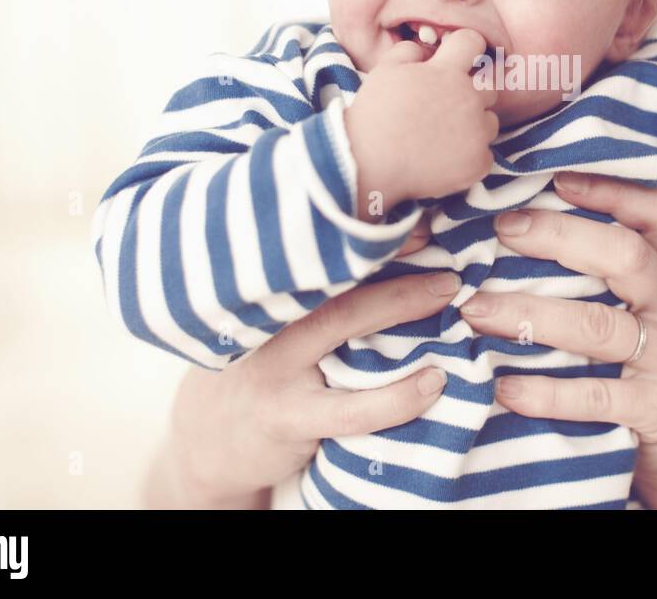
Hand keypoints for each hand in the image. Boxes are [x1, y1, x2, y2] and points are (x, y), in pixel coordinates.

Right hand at [146, 225, 455, 508]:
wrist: (205, 442)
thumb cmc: (260, 370)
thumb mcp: (274, 323)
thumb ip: (317, 291)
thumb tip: (393, 243)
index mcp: (270, 287)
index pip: (319, 244)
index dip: (368, 224)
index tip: (418, 215)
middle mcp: (267, 315)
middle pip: (332, 268)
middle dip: (395, 255)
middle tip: (448, 259)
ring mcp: (273, 366)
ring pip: (341, 324)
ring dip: (401, 305)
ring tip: (450, 299)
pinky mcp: (286, 417)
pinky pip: (351, 408)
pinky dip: (397, 396)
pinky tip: (432, 383)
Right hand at [346, 29, 497, 215]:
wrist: (368, 163)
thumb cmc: (374, 115)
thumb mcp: (384, 70)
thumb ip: (410, 51)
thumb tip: (426, 49)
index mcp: (447, 72)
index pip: (473, 42)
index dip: (465, 48)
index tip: (458, 60)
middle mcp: (469, 98)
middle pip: (489, 86)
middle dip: (472, 92)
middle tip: (445, 107)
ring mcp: (477, 132)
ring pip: (490, 122)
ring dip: (474, 125)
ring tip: (443, 136)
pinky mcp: (478, 162)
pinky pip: (486, 155)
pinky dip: (470, 157)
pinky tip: (446, 159)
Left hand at [457, 172, 656, 508]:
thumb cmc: (645, 369)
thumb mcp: (639, 313)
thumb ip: (599, 275)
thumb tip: (514, 230)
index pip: (655, 215)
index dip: (610, 191)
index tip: (555, 178)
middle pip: (623, 256)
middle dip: (558, 237)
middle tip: (502, 229)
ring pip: (597, 325)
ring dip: (530, 315)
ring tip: (475, 311)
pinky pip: (597, 395)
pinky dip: (546, 391)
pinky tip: (504, 388)